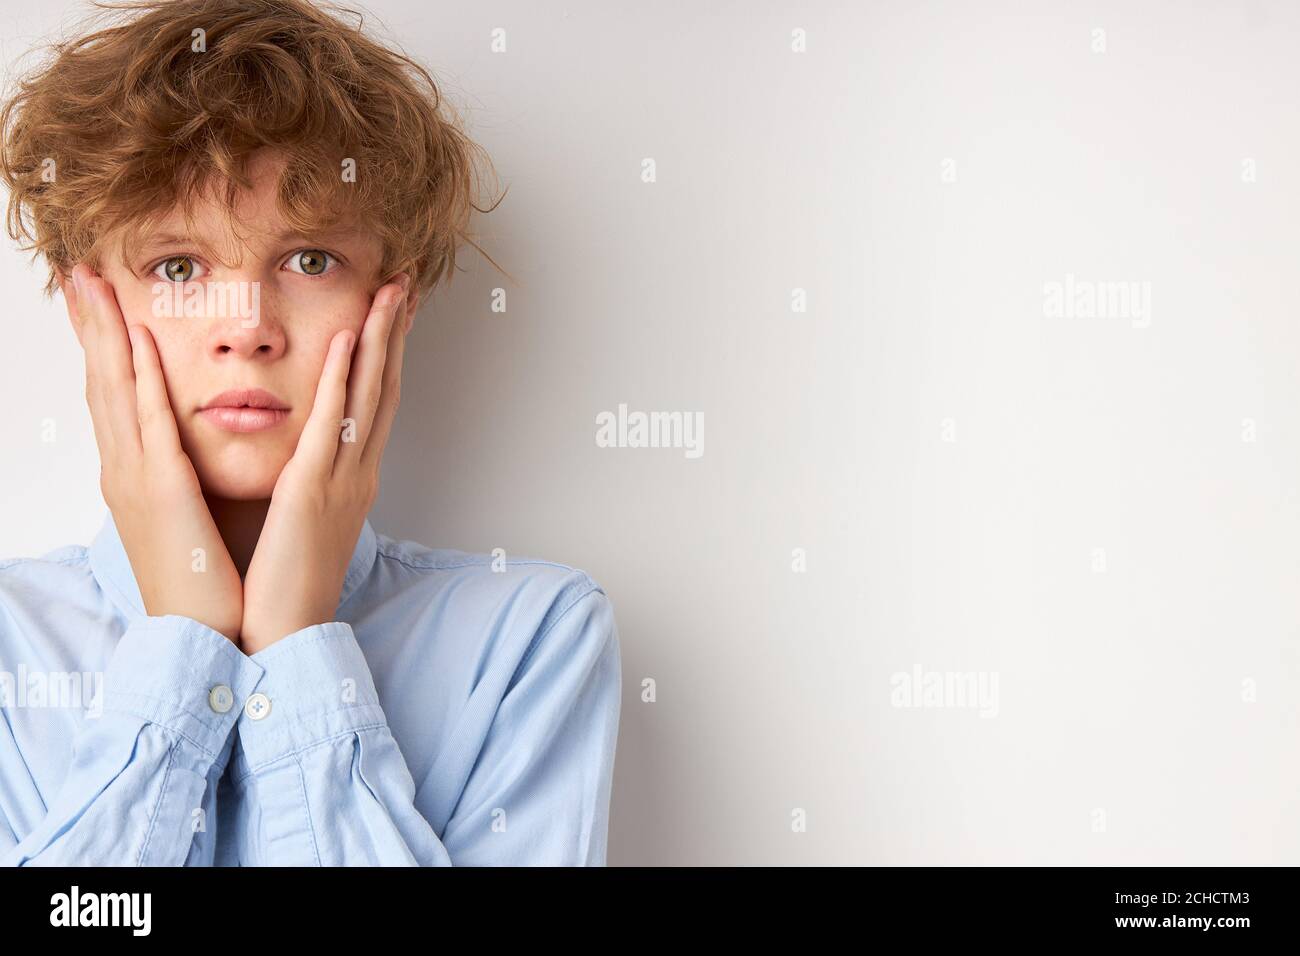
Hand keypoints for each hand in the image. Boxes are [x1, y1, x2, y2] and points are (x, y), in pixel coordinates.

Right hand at [65, 263, 243, 641]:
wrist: (199, 633)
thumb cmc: (202, 578)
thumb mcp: (185, 515)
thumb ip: (180, 476)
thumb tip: (185, 450)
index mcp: (133, 474)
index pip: (114, 396)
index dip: (103, 346)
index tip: (97, 301)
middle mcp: (124, 469)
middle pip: (103, 382)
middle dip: (91, 325)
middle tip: (79, 273)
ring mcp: (136, 478)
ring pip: (118, 391)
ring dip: (106, 333)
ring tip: (93, 285)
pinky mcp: (161, 491)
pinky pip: (151, 423)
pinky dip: (142, 378)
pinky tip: (137, 340)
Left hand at [239, 274, 410, 653]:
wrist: (284, 632)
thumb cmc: (288, 585)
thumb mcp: (306, 524)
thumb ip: (312, 485)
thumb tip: (308, 463)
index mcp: (353, 479)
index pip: (375, 403)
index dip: (387, 355)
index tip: (393, 315)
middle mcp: (358, 471)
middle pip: (384, 388)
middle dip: (396, 334)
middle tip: (405, 285)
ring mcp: (342, 477)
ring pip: (368, 395)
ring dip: (380, 339)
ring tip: (390, 293)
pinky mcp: (313, 487)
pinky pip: (333, 422)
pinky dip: (343, 378)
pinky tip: (348, 340)